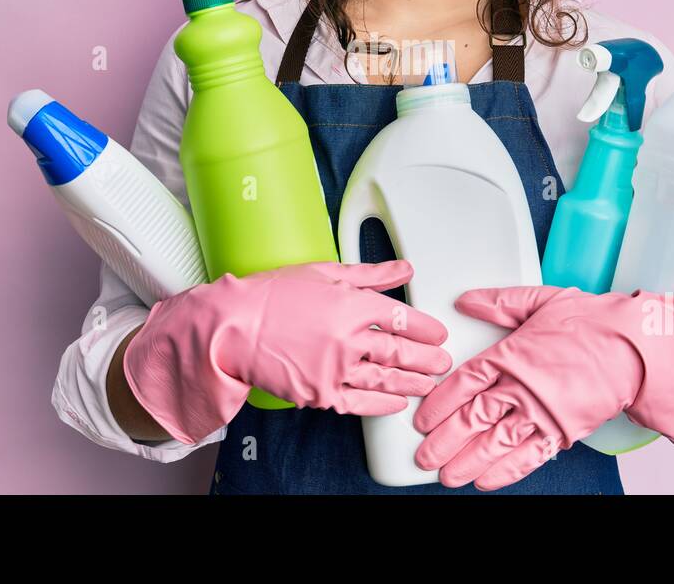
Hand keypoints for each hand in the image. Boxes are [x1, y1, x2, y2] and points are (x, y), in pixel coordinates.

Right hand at [123, 259, 451, 443]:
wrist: (230, 328)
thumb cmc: (270, 296)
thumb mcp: (324, 272)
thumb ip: (370, 274)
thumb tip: (404, 267)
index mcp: (352, 303)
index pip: (403, 318)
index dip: (427, 328)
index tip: (437, 333)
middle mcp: (348, 338)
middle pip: (401, 351)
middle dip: (428, 359)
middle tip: (443, 361)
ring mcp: (335, 369)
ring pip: (386, 379)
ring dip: (413, 383)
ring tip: (429, 383)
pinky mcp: (320, 393)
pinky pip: (361, 403)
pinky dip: (383, 405)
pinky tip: (397, 403)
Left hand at [412, 286, 673, 490]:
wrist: (636, 347)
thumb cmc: (593, 322)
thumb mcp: (542, 301)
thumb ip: (501, 302)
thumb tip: (467, 300)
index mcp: (511, 354)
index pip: (463, 382)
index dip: (438, 403)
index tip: (422, 418)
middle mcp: (522, 387)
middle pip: (472, 418)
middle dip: (445, 441)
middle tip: (425, 457)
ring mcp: (542, 412)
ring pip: (495, 442)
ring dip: (468, 461)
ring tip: (447, 476)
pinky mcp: (563, 430)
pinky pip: (529, 456)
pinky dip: (506, 471)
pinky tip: (486, 480)